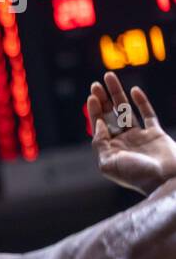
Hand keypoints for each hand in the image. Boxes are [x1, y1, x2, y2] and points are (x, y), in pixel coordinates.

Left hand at [88, 72, 175, 194]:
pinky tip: (134, 90)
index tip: (92, 96)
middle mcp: (124, 142)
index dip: (95, 110)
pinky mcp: (156, 134)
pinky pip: (148, 115)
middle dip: (103, 100)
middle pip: (110, 116)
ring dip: (118, 95)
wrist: (166, 180)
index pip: (100, 126)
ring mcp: (140, 137)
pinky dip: (142, 102)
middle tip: (96, 84)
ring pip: (127, 111)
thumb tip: (98, 124)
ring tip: (109, 78)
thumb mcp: (108, 162)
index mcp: (111, 150)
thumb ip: (100, 143)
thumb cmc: (137, 175)